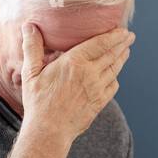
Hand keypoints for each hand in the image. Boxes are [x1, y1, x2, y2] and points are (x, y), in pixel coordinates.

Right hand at [20, 24, 133, 142]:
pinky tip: (114, 75)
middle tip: (129, 37)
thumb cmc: (38, 102)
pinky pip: (113, 86)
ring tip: (125, 51)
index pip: (100, 43)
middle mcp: (90, 74)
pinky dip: (115, 78)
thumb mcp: (31, 73)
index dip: (114, 35)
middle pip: (112, 54)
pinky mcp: (99, 103)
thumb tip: (28, 26)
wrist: (49, 131)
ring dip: (121, 58)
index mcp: (74, 62)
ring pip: (114, 69)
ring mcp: (97, 89)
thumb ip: (32, 48)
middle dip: (123, 44)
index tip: (122, 30)